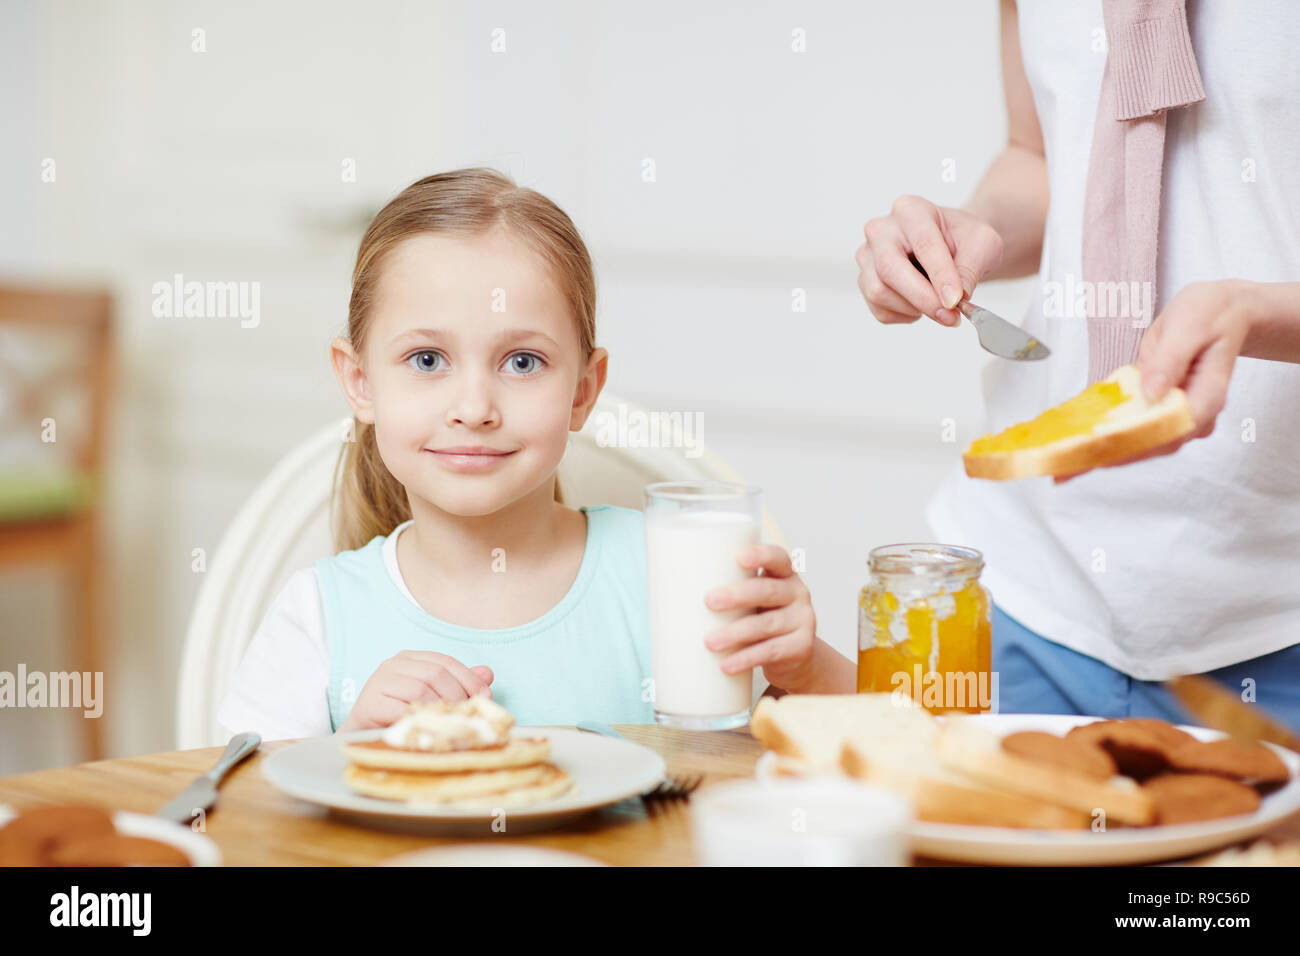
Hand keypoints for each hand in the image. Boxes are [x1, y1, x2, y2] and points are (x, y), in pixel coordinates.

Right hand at [337, 650, 493, 732]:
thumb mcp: (430, 698)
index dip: (469, 679)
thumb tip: (488, 673)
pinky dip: (420, 720)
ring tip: (450, 724)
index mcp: (410, 658)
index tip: (486, 698)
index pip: (445, 662)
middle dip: (458, 695)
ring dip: (441, 709)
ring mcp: (379, 681)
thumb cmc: (399, 716)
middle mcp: (393, 664)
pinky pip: (402, 710)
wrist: (361, 737)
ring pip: (421, 690)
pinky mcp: (370, 703)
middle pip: (435, 673)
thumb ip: (457, 685)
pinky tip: (429, 730)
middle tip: (468, 715)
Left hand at [701, 545, 816, 692]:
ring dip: (735, 633)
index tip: (739, 557)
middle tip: (708, 601)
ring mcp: (803, 621)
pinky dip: (746, 659)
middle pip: (768, 591)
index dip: (761, 555)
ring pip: (767, 625)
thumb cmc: (762, 620)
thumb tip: (669, 592)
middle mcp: (798, 594)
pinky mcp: (802, 648)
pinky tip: (727, 665)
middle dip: (737, 595)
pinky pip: (772, 652)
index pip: (778, 558)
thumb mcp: (754, 601)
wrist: (797, 657)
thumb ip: (729, 592)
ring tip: (709, 642)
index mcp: (784, 575)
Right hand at [856, 195, 1004, 326]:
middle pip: (889, 269)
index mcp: (911, 210)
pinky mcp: (864, 282)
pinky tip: (922, 304)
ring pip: (879, 292)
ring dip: (914, 308)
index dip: (940, 275)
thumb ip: (972, 268)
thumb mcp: (983, 244)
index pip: (923, 244)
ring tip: (939, 305)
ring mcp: (867, 257)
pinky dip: (906, 316)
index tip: (956, 300)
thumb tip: (957, 298)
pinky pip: (880, 310)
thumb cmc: (963, 239)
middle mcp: (881, 230)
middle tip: (949, 316)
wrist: (952, 246)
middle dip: (922, 298)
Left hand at [1054, 280, 1252, 483]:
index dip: (1128, 449)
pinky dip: (1105, 435)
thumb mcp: (1189, 327)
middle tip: (1062, 472)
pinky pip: (1132, 427)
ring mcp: (1176, 416)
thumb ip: (1170, 361)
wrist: (1224, 311)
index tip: (1093, 456)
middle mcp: (1193, 417)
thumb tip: (1151, 393)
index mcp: (1205, 400)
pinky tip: (1075, 442)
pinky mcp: (1159, 409)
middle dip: (1104, 458)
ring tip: (1061, 467)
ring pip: (1138, 443)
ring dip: (1100, 453)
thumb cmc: (1210, 314)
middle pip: (1147, 447)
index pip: (1165, 434)